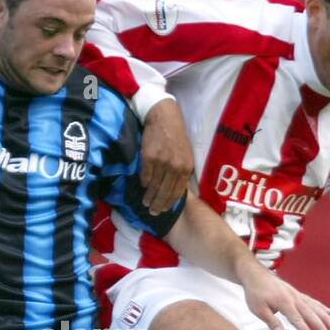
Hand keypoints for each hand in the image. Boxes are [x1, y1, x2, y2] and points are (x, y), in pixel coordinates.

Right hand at [141, 98, 193, 214]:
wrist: (164, 117)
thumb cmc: (176, 136)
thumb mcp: (186, 154)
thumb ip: (183, 171)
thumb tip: (176, 190)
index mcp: (186, 167)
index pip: (178, 191)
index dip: (170, 203)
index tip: (164, 210)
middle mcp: (175, 166)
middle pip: (165, 192)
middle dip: (158, 204)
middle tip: (153, 212)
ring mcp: (161, 162)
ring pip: (154, 186)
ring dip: (149, 197)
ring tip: (145, 203)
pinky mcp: (149, 157)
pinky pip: (145, 175)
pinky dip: (144, 183)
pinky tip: (143, 187)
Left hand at [240, 265, 329, 329]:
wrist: (255, 275)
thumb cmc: (254, 293)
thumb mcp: (258, 309)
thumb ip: (270, 321)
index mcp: (284, 302)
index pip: (297, 319)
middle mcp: (293, 298)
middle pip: (309, 313)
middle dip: (320, 326)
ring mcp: (296, 294)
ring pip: (314, 306)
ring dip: (324, 317)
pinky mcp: (296, 293)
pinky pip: (311, 301)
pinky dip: (321, 306)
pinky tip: (329, 311)